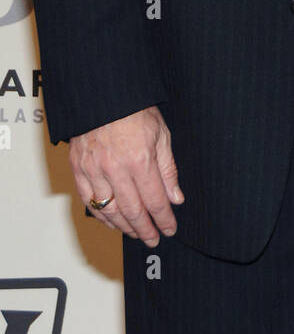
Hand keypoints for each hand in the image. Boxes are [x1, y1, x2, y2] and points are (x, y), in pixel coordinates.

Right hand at [69, 105, 182, 245]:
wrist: (104, 94)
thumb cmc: (135, 109)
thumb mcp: (161, 135)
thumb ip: (168, 169)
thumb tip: (176, 197)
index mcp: (140, 160)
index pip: (155, 200)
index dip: (164, 219)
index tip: (169, 229)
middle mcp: (115, 169)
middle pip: (133, 211)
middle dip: (145, 229)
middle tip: (153, 239)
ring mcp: (94, 170)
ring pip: (109, 211)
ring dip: (124, 227)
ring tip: (136, 233)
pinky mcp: (78, 168)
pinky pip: (88, 201)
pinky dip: (101, 215)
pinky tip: (112, 222)